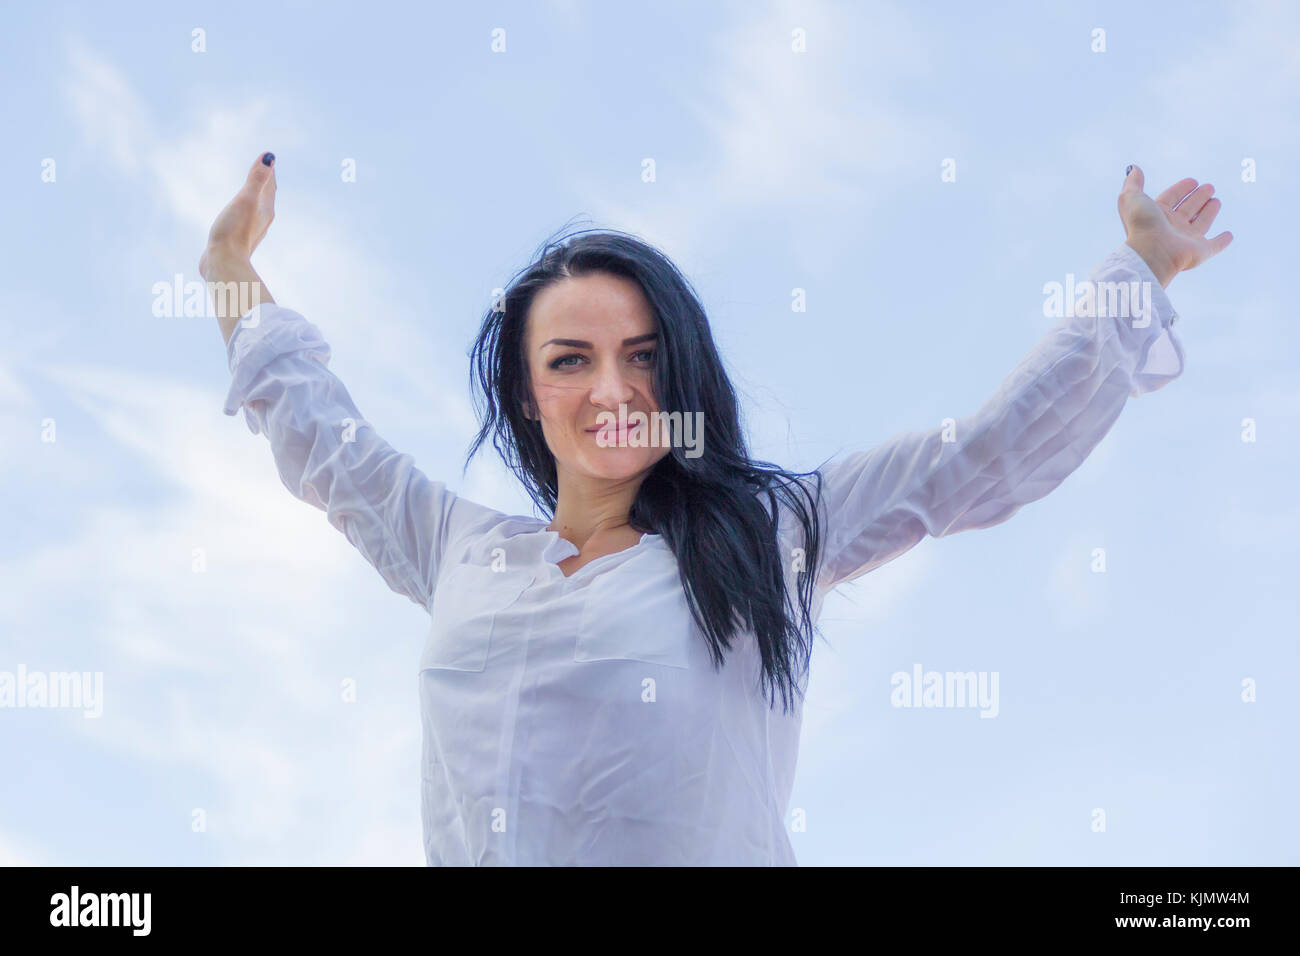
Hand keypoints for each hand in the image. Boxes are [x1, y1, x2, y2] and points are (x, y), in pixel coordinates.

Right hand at [199, 151, 276, 276]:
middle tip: (264, 171)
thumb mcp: (246, 199)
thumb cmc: (234, 231)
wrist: (223, 264)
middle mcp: (260, 222)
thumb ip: (256, 179)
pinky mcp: (236, 241)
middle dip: (265, 185)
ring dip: (254, 200)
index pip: (270, 186)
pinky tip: (235, 218)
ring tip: (252, 193)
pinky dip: (241, 214)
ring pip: (254, 212)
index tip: (268, 159)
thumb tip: (269, 157)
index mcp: (265, 211)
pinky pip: (241, 223)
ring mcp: (248, 232)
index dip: (268, 172)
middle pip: (266, 199)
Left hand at [1118, 165, 1232, 287]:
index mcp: (1156, 215)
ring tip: (1216, 201)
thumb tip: (1133, 168)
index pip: (1171, 198)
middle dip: (1198, 197)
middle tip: (1209, 187)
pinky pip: (1214, 246)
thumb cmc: (1141, 225)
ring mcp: (1186, 240)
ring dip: (1209, 212)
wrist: (1151, 253)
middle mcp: (1172, 227)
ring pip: (1201, 223)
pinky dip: (1222, 241)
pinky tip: (1229, 235)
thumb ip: (1133, 183)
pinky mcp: (1200, 251)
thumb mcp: (1132, 198)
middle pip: (1188, 209)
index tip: (1193, 181)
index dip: (1181, 189)